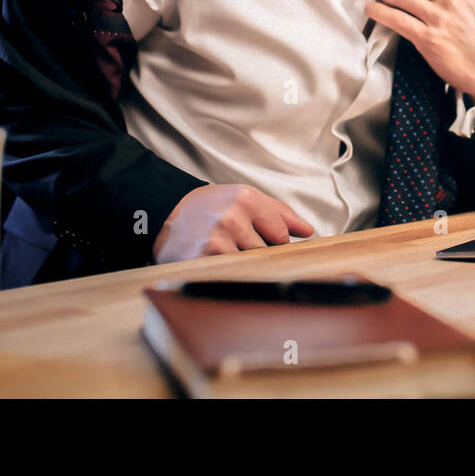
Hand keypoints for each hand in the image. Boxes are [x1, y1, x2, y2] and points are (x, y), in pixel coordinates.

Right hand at [153, 184, 314, 263]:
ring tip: (226, 256)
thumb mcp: (245, 199)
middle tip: (238, 249)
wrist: (166, 212)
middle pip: (266, 253)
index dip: (273, 243)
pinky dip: (226, 275)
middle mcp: (232, 217)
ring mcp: (216, 239)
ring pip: (248, 266)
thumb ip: (280, 214)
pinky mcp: (201, 260)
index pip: (281, 234)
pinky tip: (216, 266)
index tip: (261, 242)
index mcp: (247, 199)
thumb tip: (308, 231)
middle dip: (257, 256)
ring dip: (241, 267)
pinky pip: (228, 276)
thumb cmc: (210, 207)